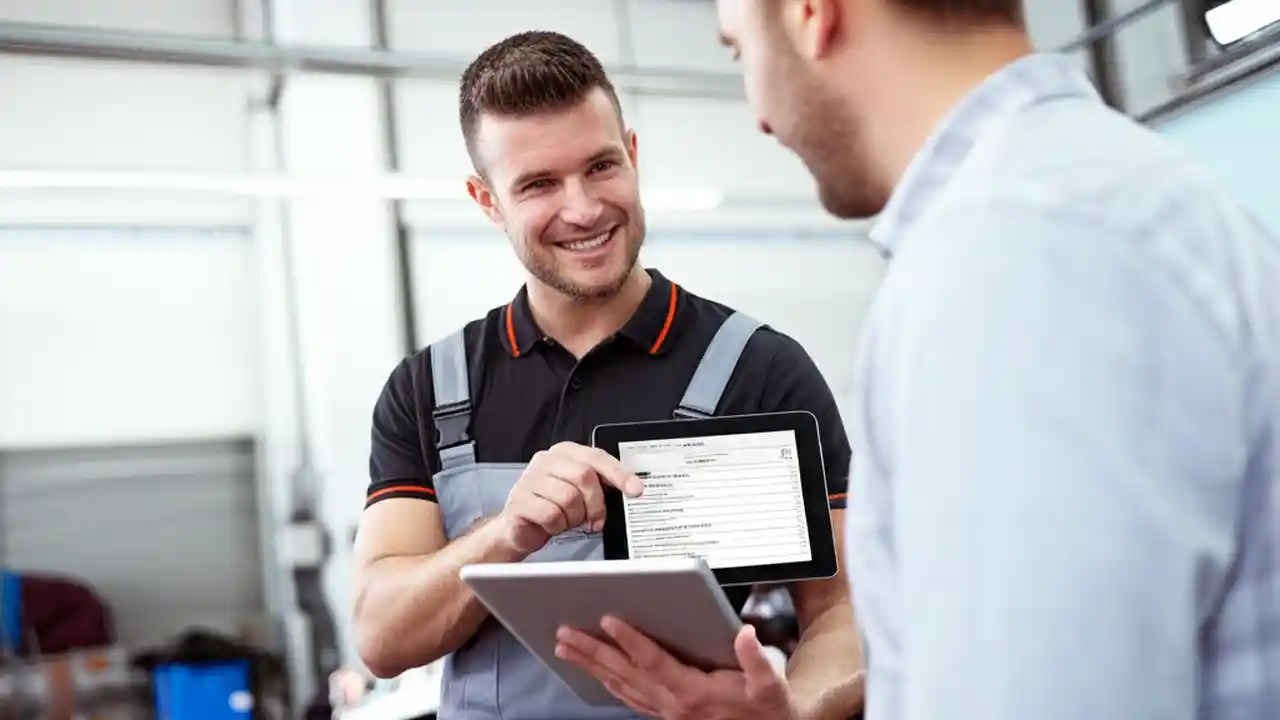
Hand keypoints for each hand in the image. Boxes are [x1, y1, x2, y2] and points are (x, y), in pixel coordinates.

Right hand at [497, 442, 642, 556]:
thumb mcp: (580, 493)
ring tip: (567, 521)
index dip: (619, 474)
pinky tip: (553, 525)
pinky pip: (550, 514)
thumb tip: (630, 489)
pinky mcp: (519, 500)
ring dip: (574, 517)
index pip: (596, 457)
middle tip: (595, 520)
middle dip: (595, 504)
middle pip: (584, 476)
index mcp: (564, 452)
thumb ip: (600, 485)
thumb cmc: (553, 508)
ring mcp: (530, 479)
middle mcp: (546, 461)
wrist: (520, 529)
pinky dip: (557, 526)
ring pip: (568, 497)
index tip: (635, 489)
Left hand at [555, 617, 797, 719]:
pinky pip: (628, 698)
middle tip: (564, 633)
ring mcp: (666, 712)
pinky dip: (608, 683)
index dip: (630, 640)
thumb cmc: (768, 708)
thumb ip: (757, 660)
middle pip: (624, 674)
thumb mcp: (770, 685)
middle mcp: (672, 705)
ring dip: (591, 666)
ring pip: (620, 686)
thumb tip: (744, 634)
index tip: (608, 619)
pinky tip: (595, 673)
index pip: (653, 662)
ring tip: (565, 647)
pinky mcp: (666, 715)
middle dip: (592, 652)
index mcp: (693, 693)